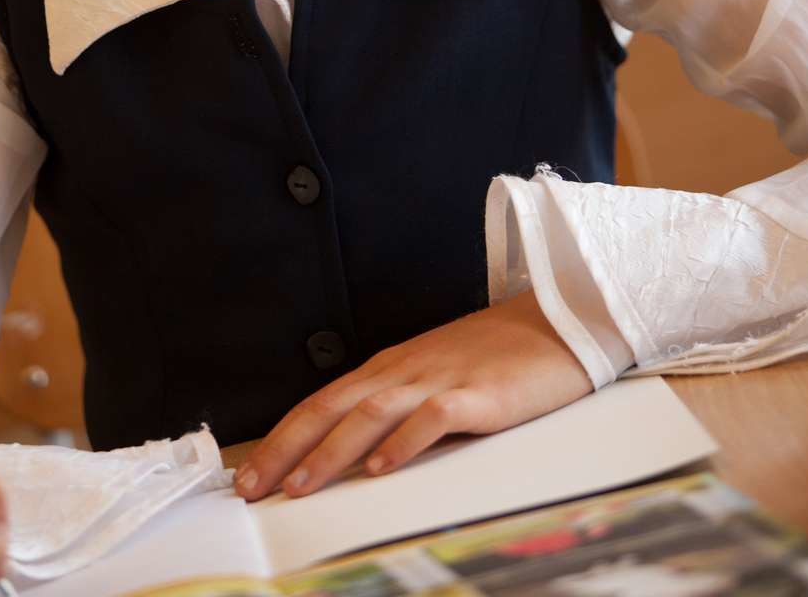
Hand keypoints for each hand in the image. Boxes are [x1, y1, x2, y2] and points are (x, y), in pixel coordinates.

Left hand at [234, 289, 591, 500]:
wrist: (559, 320)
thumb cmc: (495, 356)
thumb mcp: (433, 377)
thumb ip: (395, 407)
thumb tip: (351, 453)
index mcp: (390, 369)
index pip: (321, 404)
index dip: (281, 438)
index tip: (248, 475)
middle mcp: (404, 371)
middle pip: (332, 408)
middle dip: (287, 449)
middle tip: (252, 488)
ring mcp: (441, 379)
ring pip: (371, 413)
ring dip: (331, 451)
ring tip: (300, 486)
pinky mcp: (480, 394)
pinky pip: (435, 418)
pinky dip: (403, 443)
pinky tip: (382, 468)